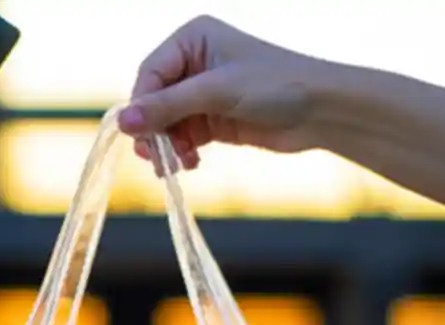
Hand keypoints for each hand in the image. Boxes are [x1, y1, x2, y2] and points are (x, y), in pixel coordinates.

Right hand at [119, 16, 328, 169]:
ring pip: (167, 122)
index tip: (138, 134)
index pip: (150, 73)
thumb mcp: (217, 92)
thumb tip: (123, 122)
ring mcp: (204, 92)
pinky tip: (190, 163)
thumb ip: (167, 106)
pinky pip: (184, 136)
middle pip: (155, 99)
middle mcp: (195, 62)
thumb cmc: (275, 85)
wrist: (322, 111)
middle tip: (154, 157)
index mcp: (192, 38)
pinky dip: (182, 151)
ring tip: (174, 165)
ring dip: (167, 145)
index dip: (142, 105)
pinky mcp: (215, 119)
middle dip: (154, 129)